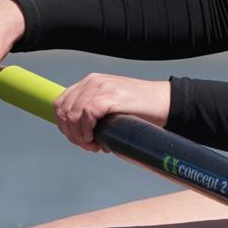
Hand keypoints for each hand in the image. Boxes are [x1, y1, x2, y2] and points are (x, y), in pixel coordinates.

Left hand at [52, 74, 171, 151]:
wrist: (166, 103)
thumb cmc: (142, 110)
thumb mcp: (112, 107)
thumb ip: (95, 113)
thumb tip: (78, 134)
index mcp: (90, 83)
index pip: (61, 104)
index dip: (64, 126)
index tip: (80, 140)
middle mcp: (92, 82)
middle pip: (62, 111)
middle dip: (71, 133)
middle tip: (89, 146)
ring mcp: (100, 87)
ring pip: (71, 114)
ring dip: (79, 136)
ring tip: (95, 145)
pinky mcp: (109, 96)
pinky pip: (86, 114)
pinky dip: (87, 131)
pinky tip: (97, 140)